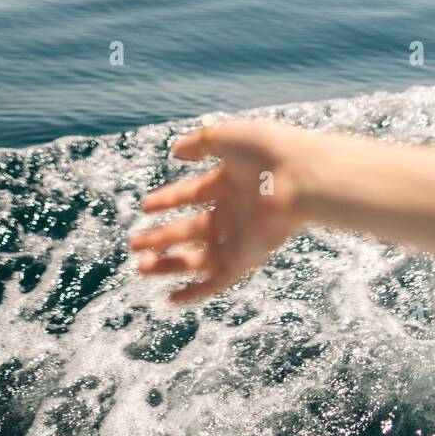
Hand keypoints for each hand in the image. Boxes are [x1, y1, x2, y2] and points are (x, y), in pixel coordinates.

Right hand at [132, 119, 317, 304]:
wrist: (300, 176)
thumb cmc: (266, 150)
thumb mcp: (226, 137)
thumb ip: (199, 143)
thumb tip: (174, 151)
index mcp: (229, 182)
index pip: (191, 194)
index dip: (168, 200)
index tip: (145, 206)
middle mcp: (234, 211)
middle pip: (191, 229)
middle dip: (161, 237)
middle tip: (134, 244)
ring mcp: (240, 236)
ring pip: (198, 257)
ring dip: (169, 263)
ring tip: (140, 267)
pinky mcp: (248, 257)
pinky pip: (218, 281)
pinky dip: (196, 292)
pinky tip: (171, 298)